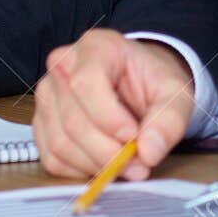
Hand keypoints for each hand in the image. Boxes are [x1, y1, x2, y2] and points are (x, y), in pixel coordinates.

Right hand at [33, 30, 194, 179]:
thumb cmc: (153, 82)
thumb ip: (169, 120)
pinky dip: (81, 170)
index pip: (86, 83)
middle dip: (108, 151)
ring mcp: (47, 95)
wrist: (140, 84)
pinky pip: (53, 158)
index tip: (134, 136)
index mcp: (96, 46)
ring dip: (96, 164)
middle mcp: (63, 66)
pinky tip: (104, 163)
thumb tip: (149, 152)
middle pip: (73, 120)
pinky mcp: (42, 124)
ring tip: (126, 165)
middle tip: (138, 164)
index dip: (109, 118)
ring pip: (61, 143)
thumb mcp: (175, 93)